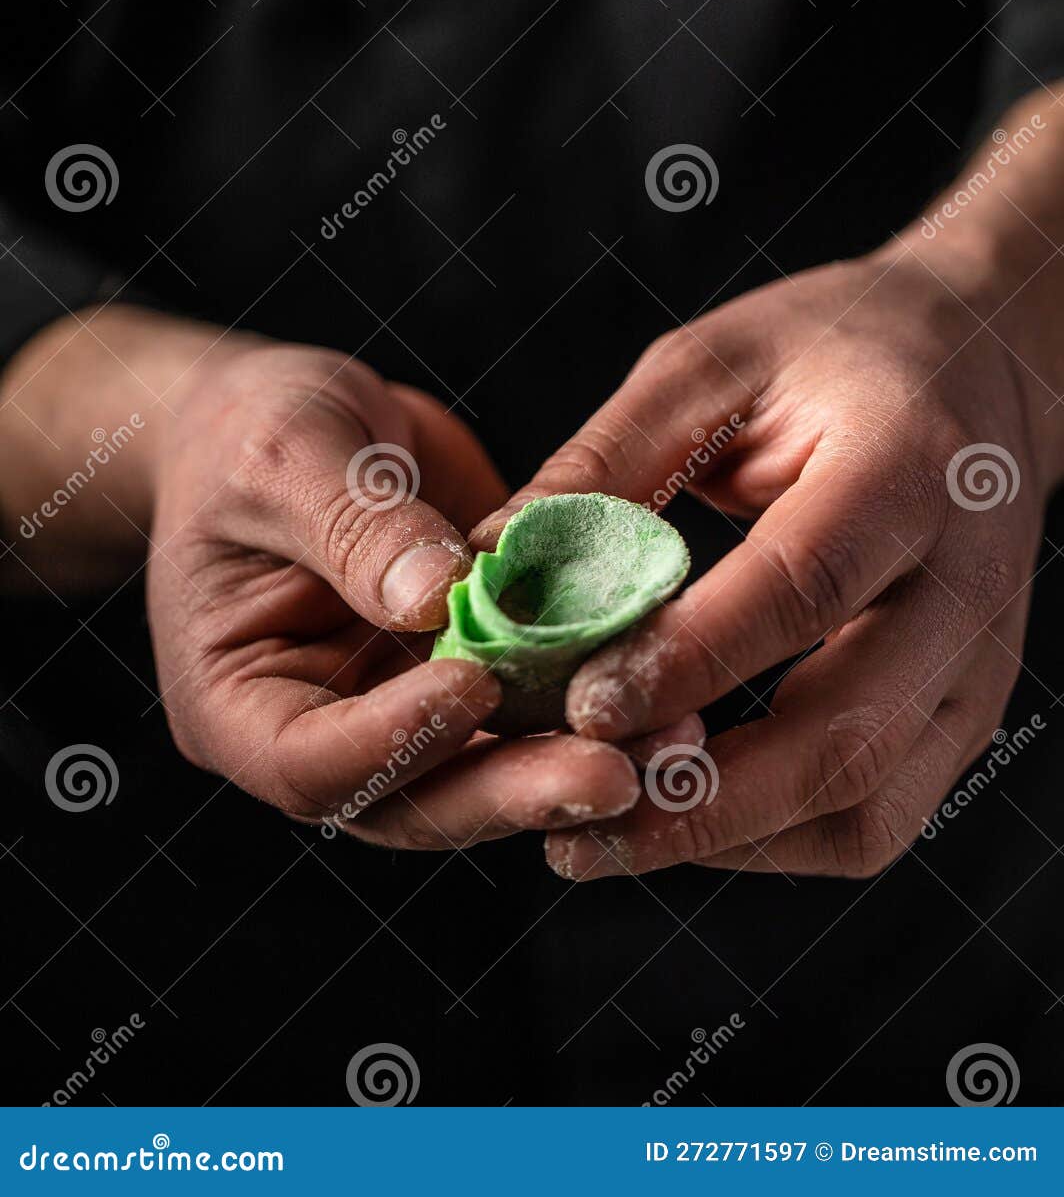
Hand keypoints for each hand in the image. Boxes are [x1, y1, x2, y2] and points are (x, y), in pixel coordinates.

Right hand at [147, 338, 643, 845]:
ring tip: (669, 741)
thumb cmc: (251, 430)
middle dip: (513, 788)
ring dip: (574, 764)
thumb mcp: (284, 454)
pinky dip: (594, 705)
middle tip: (611, 774)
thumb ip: (356, 526)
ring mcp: (400, 714)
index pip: (311, 762)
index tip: (470, 685)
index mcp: (238, 700)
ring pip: (487, 774)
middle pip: (414, 799)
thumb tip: (440, 598)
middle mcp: (324, 730)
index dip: (391, 740)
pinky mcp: (470, 678)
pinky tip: (671, 687)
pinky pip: (532, 712)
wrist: (297, 418)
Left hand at [474, 248, 1046, 879]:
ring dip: (727, 840)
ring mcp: (976, 664)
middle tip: (571, 810)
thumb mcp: (713, 362)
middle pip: (846, 732)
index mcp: (905, 468)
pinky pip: (873, 820)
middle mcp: (964, 583)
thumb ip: (609, 460)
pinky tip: (680, 819)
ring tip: (605, 835)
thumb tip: (493, 562)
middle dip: (700, 798)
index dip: (690, 656)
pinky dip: (771, 841)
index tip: (579, 702)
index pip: (803, 585)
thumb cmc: (834, 349)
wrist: (980, 360)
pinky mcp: (964, 713)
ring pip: (863, 807)